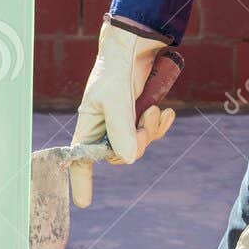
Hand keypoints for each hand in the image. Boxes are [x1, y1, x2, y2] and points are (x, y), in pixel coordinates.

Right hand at [69, 18, 179, 207]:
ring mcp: (123, 122)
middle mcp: (104, 127)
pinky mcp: (138, 114)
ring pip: (140, 144)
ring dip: (152, 129)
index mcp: (89, 126)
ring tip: (156, 109)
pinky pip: (151, 132)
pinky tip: (168, 112)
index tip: (84, 203)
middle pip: (122, 154)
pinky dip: (160, 124)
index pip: (81, 159)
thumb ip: (121, 130)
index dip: (81, 181)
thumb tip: (130, 160)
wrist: (133, 45)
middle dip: (138, 140)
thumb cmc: (115, 70)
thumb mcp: (116, 100)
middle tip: (146, 117)